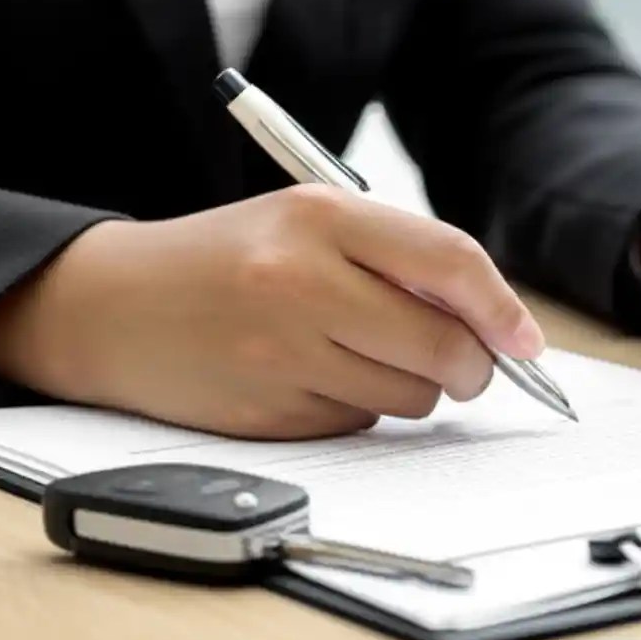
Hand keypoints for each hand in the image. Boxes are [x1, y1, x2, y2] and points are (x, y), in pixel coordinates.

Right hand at [0, 185, 544, 438]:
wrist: (112, 305)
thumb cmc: (228, 259)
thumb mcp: (308, 223)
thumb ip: (397, 258)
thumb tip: (492, 323)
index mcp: (321, 216)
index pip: (450, 261)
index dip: (503, 309)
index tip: (528, 342)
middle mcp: (302, 280)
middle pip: (444, 344)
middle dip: (472, 366)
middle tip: (462, 365)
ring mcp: (282, 352)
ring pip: (411, 395)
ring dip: (410, 387)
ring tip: (356, 353)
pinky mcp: (268, 411)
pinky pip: (359, 423)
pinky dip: (357, 408)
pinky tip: (309, 377)